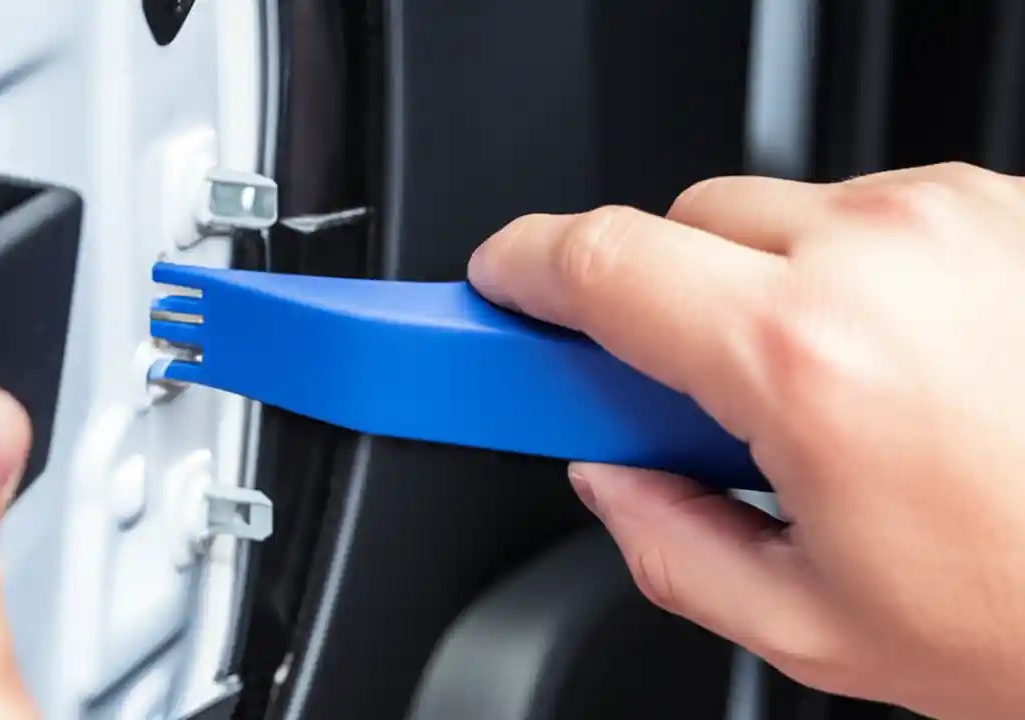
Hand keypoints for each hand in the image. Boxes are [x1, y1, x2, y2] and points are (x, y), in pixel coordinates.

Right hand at [469, 162, 1024, 718]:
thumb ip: (669, 546)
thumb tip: (612, 484)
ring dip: (758, 285)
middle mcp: (881, 252)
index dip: (521, 270)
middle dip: (648, 294)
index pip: (599, 262)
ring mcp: (959, 215)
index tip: (495, 289)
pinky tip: (900, 367)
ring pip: (778, 210)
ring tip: (817, 394)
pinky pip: (876, 214)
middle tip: (670, 385)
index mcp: (805, 356)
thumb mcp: (818, 628)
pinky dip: (851, 274)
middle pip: (677, 220)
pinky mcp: (1017, 209)